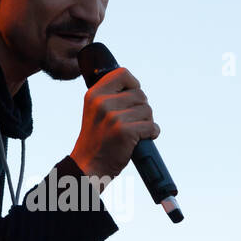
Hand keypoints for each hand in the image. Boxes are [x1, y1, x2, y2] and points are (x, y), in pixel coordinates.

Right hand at [70, 67, 159, 181]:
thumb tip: (135, 86)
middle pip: (140, 94)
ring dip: (147, 122)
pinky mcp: (124, 132)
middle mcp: (102, 103)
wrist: (88, 167)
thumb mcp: (95, 111)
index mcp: (94, 94)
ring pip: (147, 110)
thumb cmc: (96, 140)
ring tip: (134, 132)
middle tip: (132, 122)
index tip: (132, 97)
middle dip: (142, 108)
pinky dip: (152, 133)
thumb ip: (110, 96)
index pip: (122, 73)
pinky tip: (142, 139)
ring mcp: (113, 117)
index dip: (133, 84)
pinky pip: (151, 126)